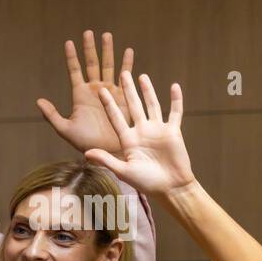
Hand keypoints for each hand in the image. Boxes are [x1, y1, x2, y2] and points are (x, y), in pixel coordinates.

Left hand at [36, 31, 134, 154]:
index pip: (74, 71)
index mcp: (80, 95)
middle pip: (91, 64)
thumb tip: (38, 100)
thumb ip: (52, 115)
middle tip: (88, 32)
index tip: (68, 42)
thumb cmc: (85, 142)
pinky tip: (128, 51)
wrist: (106, 149)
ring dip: (108, 51)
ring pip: (108, 66)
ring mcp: (109, 90)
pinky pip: (125, 76)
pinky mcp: (123, 95)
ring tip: (107, 35)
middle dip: (90, 48)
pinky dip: (127, 64)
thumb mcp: (65, 129)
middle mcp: (94, 89)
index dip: (71, 57)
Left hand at [84, 71, 195, 198]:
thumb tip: (86, 153)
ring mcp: (157, 130)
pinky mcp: (173, 131)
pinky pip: (175, 112)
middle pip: (133, 106)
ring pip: (152, 105)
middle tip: (122, 73)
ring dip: (148, 91)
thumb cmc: (145, 182)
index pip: (116, 117)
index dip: (108, 104)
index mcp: (127, 140)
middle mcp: (141, 132)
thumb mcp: (123, 170)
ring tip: (142, 75)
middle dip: (127, 90)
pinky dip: (176, 100)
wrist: (170, 187)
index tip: (100, 90)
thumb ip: (106, 160)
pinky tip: (174, 86)